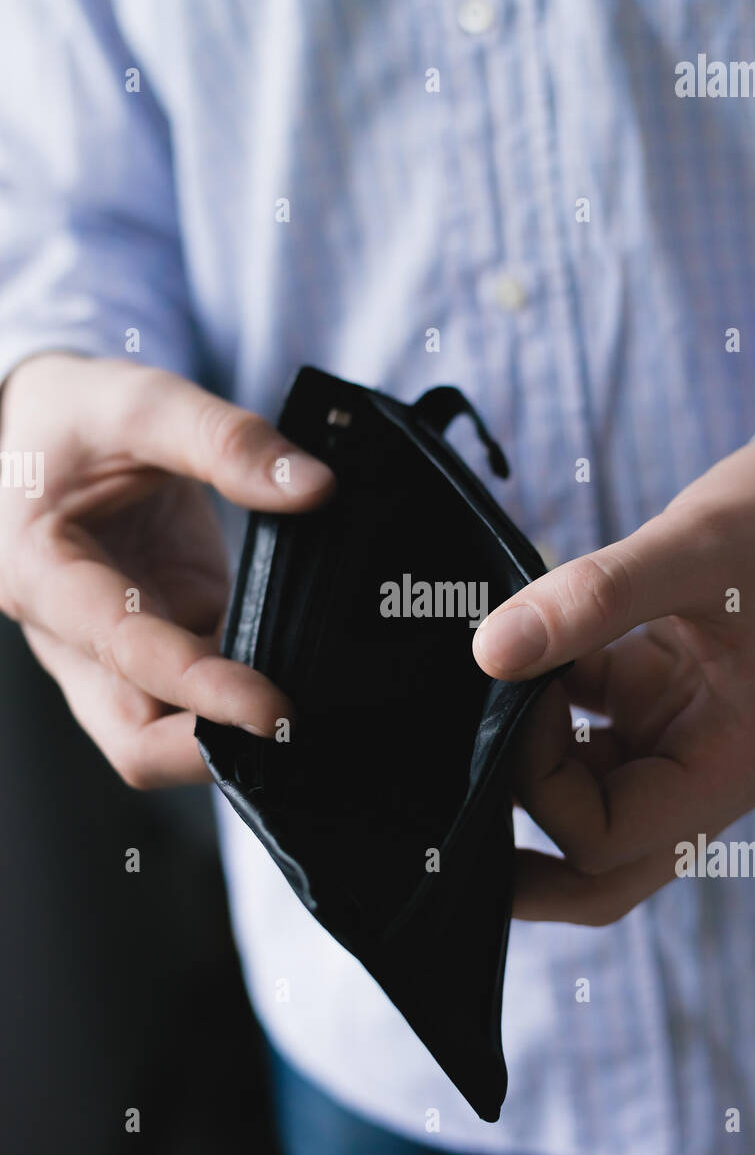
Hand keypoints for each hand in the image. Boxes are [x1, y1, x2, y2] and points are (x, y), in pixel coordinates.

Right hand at [0, 354, 333, 786]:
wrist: (34, 428)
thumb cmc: (70, 417)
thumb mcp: (136, 402)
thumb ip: (224, 440)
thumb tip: (316, 488)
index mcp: (45, 577)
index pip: (127, 656)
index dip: (203, 692)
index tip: (276, 710)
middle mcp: (75, 638)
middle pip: (135, 740)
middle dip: (211, 752)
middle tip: (299, 734)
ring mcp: (118, 652)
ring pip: (169, 733)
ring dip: (235, 733)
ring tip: (319, 712)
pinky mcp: (163, 641)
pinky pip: (203, 696)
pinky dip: (248, 696)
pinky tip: (309, 676)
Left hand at [473, 422, 754, 923]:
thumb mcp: (697, 548)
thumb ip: (594, 598)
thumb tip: (491, 649)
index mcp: (731, 766)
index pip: (609, 839)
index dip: (544, 788)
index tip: (523, 699)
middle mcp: (707, 770)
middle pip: (603, 865)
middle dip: (528, 857)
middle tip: (452, 819)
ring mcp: (682, 738)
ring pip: (592, 806)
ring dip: (535, 770)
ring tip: (491, 704)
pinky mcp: (661, 700)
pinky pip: (591, 735)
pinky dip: (549, 708)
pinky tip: (527, 654)